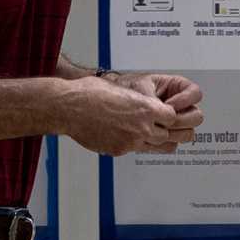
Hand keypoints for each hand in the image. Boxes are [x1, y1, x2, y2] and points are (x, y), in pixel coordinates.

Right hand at [64, 75, 181, 155]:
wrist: (67, 108)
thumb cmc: (87, 94)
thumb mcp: (118, 89)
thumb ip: (136, 100)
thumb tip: (140, 102)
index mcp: (145, 108)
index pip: (172, 117)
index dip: (168, 117)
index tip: (163, 117)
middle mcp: (142, 126)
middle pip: (167, 135)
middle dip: (162, 131)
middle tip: (157, 128)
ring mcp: (131, 141)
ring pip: (154, 146)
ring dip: (150, 141)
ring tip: (142, 135)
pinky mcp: (118, 150)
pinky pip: (132, 150)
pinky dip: (129, 145)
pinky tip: (120, 136)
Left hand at [109, 72, 204, 147]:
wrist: (115, 101)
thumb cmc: (129, 88)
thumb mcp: (140, 86)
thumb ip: (152, 98)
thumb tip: (159, 110)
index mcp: (179, 89)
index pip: (195, 93)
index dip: (185, 100)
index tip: (169, 104)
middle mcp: (182, 107)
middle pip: (196, 117)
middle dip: (180, 119)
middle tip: (163, 119)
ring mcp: (176, 123)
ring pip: (188, 133)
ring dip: (174, 132)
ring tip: (156, 127)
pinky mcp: (166, 136)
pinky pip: (173, 144)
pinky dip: (164, 142)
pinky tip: (151, 136)